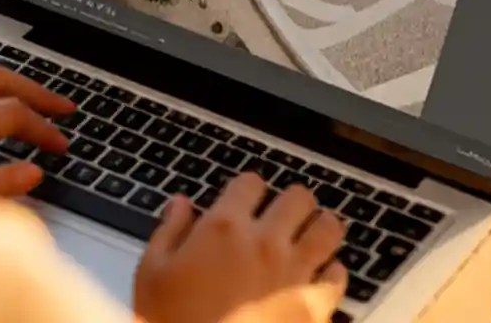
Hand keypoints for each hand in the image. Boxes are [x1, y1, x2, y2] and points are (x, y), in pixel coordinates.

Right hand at [134, 173, 346, 322]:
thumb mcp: (152, 275)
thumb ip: (169, 232)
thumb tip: (181, 204)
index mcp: (223, 229)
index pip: (250, 183)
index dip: (248, 189)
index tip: (246, 199)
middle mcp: (264, 244)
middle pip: (298, 198)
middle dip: (292, 203)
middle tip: (285, 214)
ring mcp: (294, 274)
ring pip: (329, 228)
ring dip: (320, 227)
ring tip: (312, 234)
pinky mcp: (314, 307)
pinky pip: (338, 275)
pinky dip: (332, 271)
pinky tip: (319, 275)